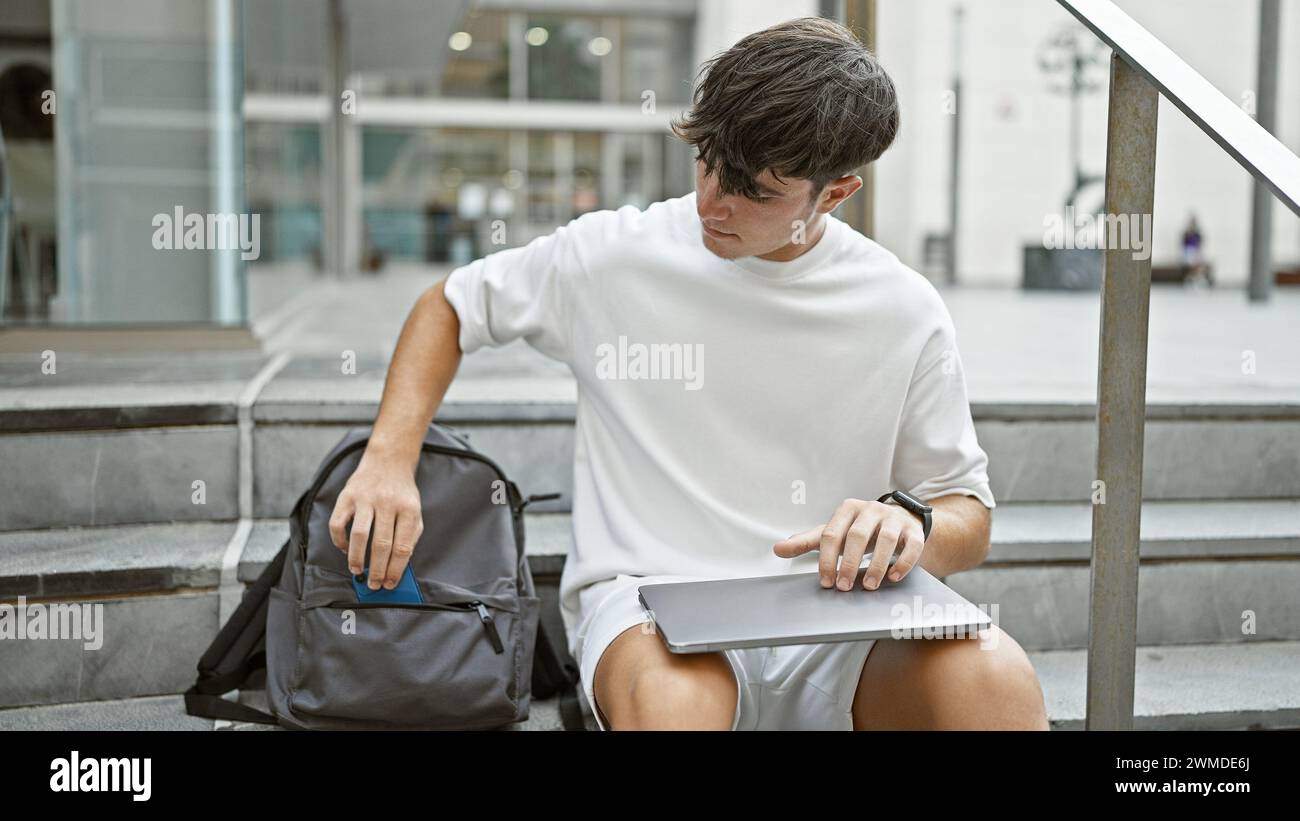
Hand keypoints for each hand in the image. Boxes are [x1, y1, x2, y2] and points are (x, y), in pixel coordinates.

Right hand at [327, 453, 424, 589]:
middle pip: (381, 545)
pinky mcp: (347, 496)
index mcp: (408, 509)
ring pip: (359, 535)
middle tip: (373, 584)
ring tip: (357, 571)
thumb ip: (410, 537)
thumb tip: (398, 567)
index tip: (390, 584)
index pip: (402, 547)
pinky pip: (338, 523)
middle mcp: (387, 503)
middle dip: (377, 570)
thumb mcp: (415, 511)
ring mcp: (365, 498)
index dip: (396, 569)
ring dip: (357, 558)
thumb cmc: (402, 493)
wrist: (388, 461)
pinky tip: (345, 550)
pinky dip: (339, 541)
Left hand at [772, 497, 925, 590]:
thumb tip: (777, 549)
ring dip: (876, 565)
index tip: (825, 582)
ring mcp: (894, 519)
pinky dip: (903, 562)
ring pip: (887, 539)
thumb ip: (807, 541)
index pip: (832, 534)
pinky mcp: (913, 530)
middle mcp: (871, 510)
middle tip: (844, 587)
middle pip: (858, 535)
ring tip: (869, 586)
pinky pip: (911, 545)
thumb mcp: (834, 532)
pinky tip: (894, 577)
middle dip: (849, 563)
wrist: (899, 520)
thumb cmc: (860, 529)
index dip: (827, 559)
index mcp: (847, 509)